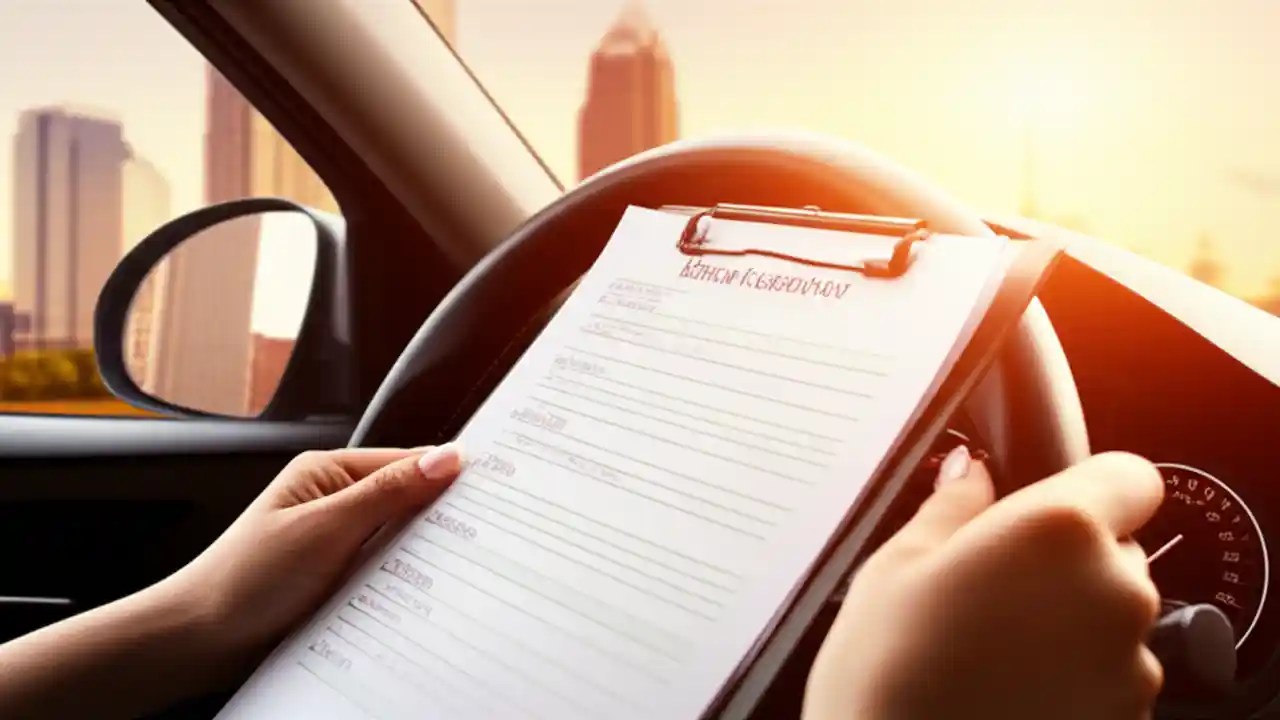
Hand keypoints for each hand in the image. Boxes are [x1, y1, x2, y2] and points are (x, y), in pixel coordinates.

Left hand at [0, 445, 460, 718]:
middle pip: (407, 501)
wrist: (196, 642)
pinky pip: (384, 573)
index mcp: (328, 473)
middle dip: (440, 519)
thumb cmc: (244, 580)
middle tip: (483, 536)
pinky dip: (402, 582)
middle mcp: (334, 502)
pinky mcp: (336, 579)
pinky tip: (419, 596)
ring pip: (399, 540)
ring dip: (420, 555)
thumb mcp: (324, 528)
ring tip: (454, 570)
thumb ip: (387, 493)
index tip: (493, 491)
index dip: (448, 477)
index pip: (406, 463)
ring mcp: (335, 542)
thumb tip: (445, 459)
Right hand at [804, 449, 1164, 719]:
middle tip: (990, 586)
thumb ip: (951, 506)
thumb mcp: (897, 566)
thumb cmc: (886, 678)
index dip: (1088, 483)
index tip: (1044, 502)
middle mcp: (1114, 592)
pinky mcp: (1126, 718)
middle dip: (1065, 559)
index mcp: (1059, 530)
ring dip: (1068, 621)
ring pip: (1112, 617)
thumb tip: (970, 473)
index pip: (1129, 475)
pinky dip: (1072, 676)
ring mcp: (1129, 665)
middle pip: (1117, 549)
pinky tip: (1005, 686)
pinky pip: (1109, 676)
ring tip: (989, 647)